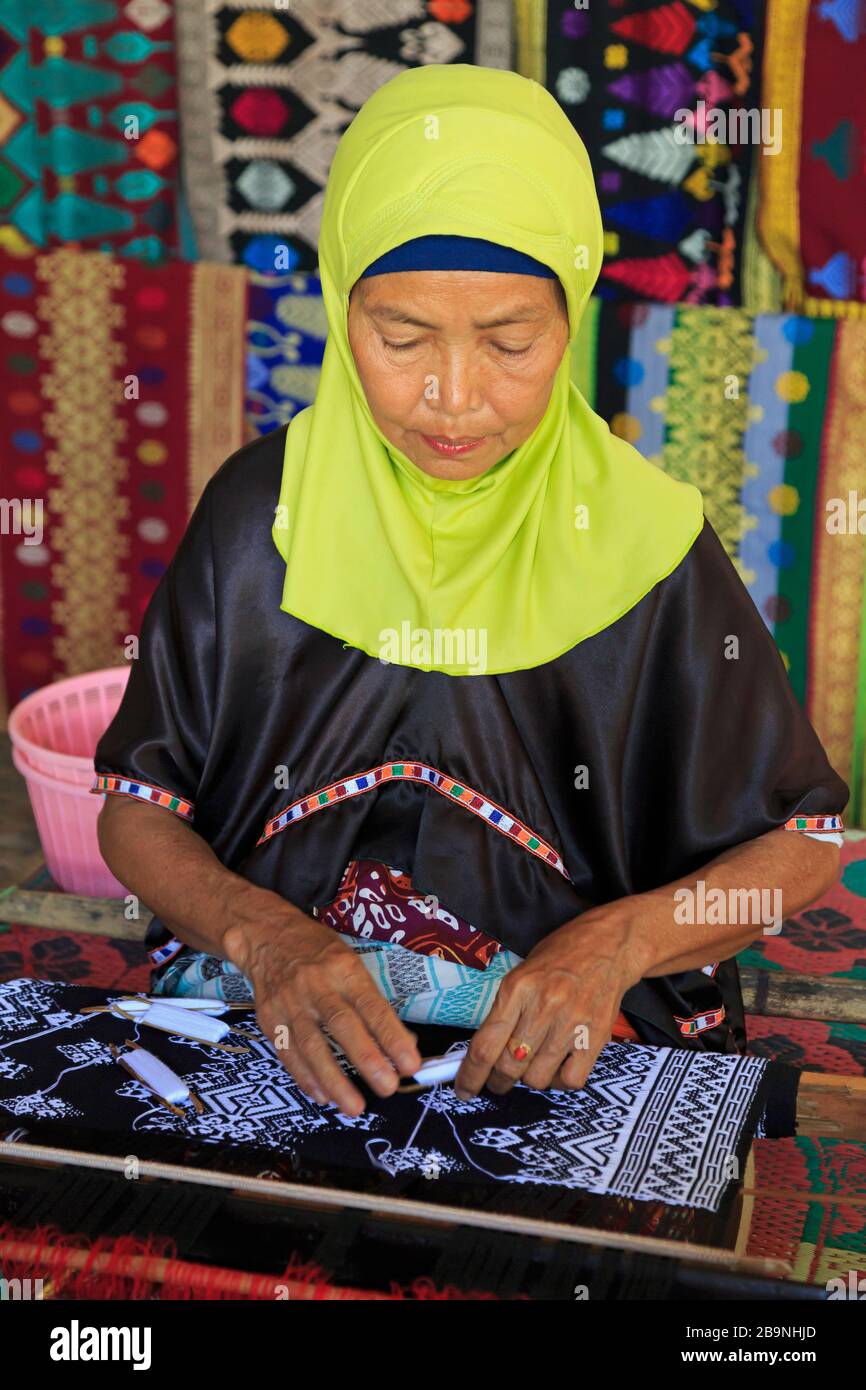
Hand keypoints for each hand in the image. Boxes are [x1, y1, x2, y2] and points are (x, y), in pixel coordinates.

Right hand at [224, 911, 421, 1116]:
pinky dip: (305, 1077)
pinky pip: (288, 1053)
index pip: (372, 1006)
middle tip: (387, 1088)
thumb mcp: (350, 963)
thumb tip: (402, 1042)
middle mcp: (316, 985)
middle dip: (367, 1060)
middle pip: (342, 1026)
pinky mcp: (269, 1018)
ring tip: (354, 1106)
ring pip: (312, 1046)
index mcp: (344, 969)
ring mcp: (290, 1002)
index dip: (392, 1037)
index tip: (410, 1064)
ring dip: (334, 1080)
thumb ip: (373, 1002)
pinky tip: (323, 1095)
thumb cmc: (318, 952)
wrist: (266, 936)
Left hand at [453, 905, 644, 1099]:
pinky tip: (558, 1066)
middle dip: (498, 1082)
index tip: (463, 1090)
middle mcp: (544, 1006)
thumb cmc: (561, 956)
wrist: (610, 944)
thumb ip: (504, 1011)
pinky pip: (570, 1080)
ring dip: (529, 1079)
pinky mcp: (596, 1037)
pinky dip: (560, 1081)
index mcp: (517, 988)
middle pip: (508, 1066)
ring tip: (533, 1064)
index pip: (485, 1045)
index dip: (470, 1076)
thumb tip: (482, 1054)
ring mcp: (572, 1023)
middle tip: (498, 1080)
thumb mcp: (522, 974)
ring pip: (537, 1078)